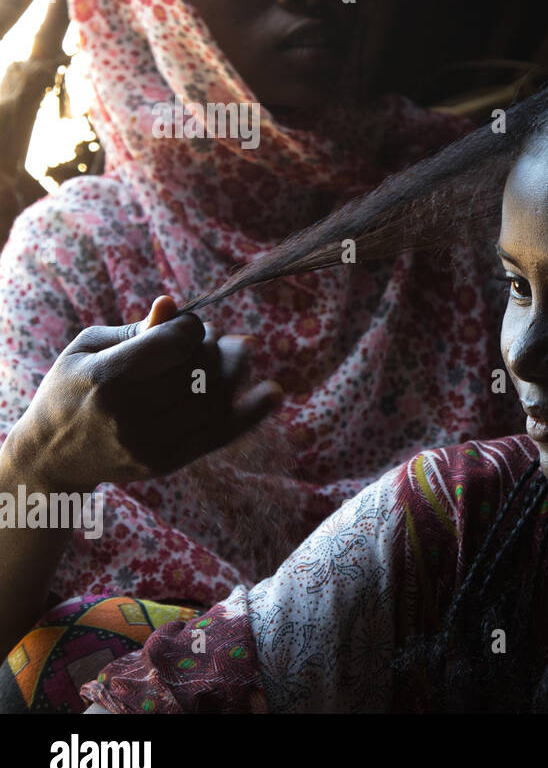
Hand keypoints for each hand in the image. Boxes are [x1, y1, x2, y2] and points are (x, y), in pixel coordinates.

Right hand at [6, 296, 282, 492]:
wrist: (53, 455)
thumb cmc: (72, 387)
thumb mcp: (88, 348)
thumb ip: (137, 329)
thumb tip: (174, 305)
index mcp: (107, 379)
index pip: (175, 344)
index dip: (190, 327)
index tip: (185, 325)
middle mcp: (131, 416)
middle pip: (200, 371)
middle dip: (214, 345)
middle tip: (213, 336)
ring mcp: (152, 444)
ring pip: (215, 400)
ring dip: (235, 369)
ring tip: (237, 350)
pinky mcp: (169, 462)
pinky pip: (221, 434)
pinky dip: (253, 411)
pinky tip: (274, 391)